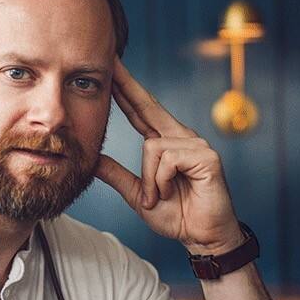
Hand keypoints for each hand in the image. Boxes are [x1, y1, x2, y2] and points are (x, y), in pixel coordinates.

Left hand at [95, 58, 242, 252]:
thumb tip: (92, 158)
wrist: (203, 237)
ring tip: (159, 197)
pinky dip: (162, 182)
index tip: (111, 71)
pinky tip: (172, 193)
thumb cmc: (177, 215)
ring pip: (152, 148)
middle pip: (148, 106)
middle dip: (127, 86)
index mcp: (165, 143)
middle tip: (110, 61)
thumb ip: (116, 175)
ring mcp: (196, 144)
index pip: (141, 111)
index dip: (125, 91)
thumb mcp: (137, 195)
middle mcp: (182, 137)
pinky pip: (168, 160)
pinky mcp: (207, 157)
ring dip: (150, 181)